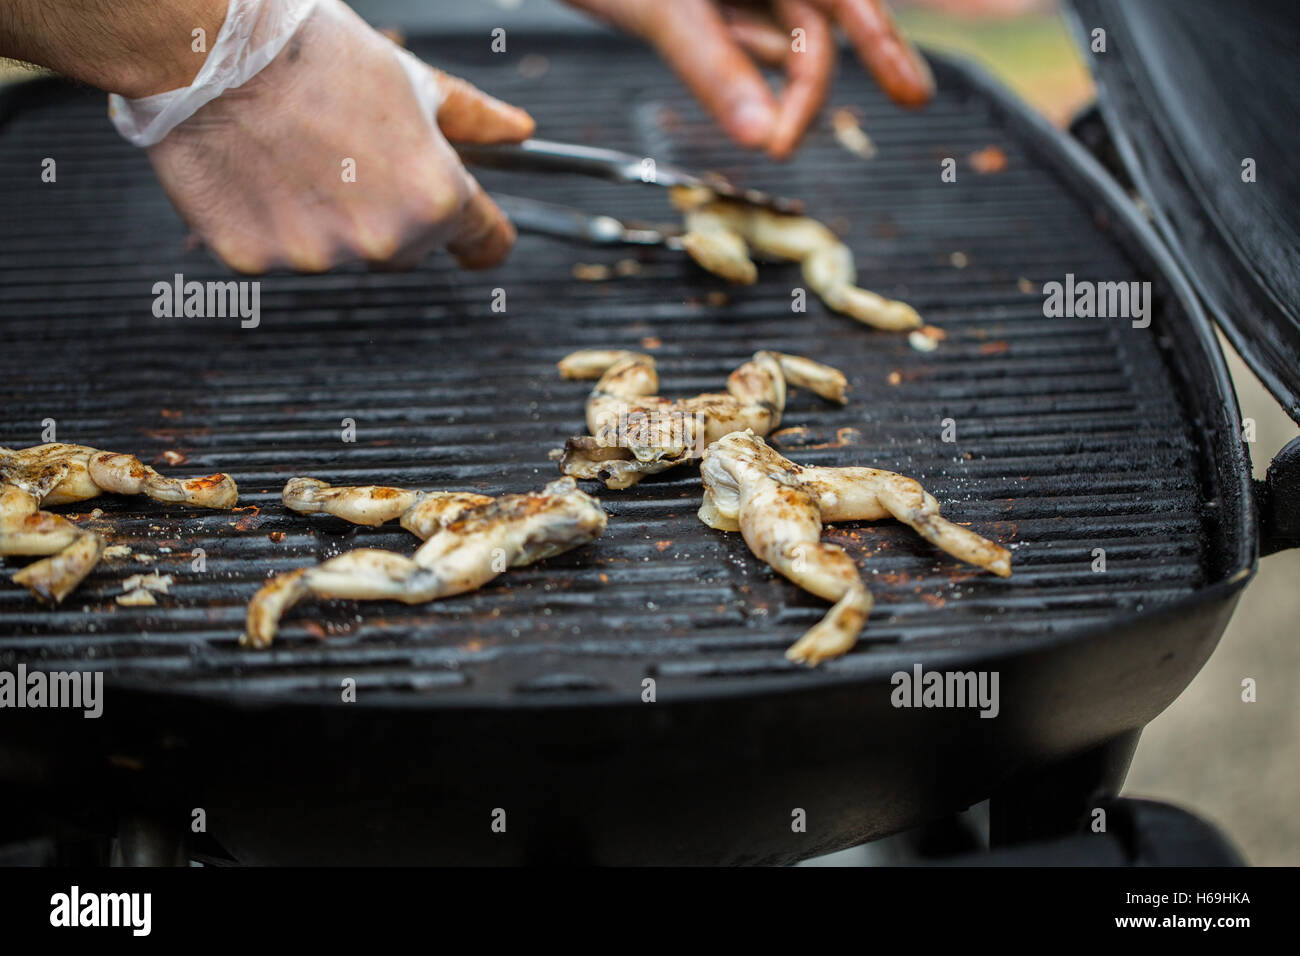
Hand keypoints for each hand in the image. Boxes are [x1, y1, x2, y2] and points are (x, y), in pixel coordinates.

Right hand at [139, 0, 533, 272]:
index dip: (482, 235)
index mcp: (434, 197)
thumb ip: (469, 119)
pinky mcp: (255, 260)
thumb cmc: (309, 53)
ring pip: (338, 251)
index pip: (482, 240)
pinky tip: (254, 170)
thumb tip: (518, 131)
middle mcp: (383, 239)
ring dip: (324, 217)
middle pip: (406, 247)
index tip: (479, 239)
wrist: (208, 47)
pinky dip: (266, 220)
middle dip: (390, 211)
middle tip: (349, 153)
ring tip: (292, 151)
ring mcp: (318, 256)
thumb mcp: (408, 79)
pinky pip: (275, 251)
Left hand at [566, 0, 931, 157]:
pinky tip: (694, 38)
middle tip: (783, 143)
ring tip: (698, 46)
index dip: (889, 43)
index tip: (908, 100)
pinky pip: (740, 32)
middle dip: (805, 84)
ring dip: (753, 68)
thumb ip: (717, 69)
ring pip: (777, 33)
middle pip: (818, 22)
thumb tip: (764, 137)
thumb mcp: (664, 9)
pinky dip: (729, 55)